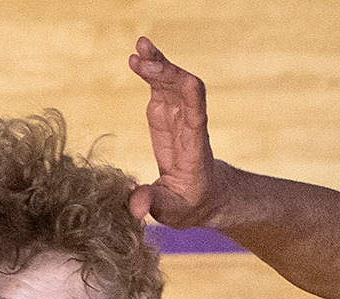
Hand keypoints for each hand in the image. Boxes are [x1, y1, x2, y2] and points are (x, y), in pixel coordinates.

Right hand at [126, 38, 223, 227]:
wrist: (204, 196)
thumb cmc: (188, 205)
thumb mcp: (171, 212)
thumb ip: (153, 204)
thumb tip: (135, 207)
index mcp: (193, 148)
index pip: (195, 112)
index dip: (182, 90)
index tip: (161, 76)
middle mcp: (189, 126)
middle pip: (184, 90)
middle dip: (165, 73)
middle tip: (140, 61)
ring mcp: (178, 117)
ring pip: (173, 83)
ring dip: (158, 64)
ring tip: (140, 47)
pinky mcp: (166, 114)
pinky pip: (161, 86)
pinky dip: (151, 70)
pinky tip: (136, 57)